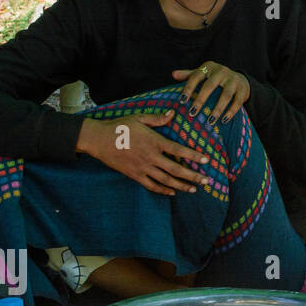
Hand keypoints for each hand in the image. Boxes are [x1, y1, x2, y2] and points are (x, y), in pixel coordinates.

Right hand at [81, 113, 210, 196]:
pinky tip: (172, 192)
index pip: (178, 150)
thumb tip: (172, 114)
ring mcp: (142, 168)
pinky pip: (151, 185)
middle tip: (207, 180)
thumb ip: (157, 118)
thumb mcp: (139, 118)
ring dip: (181, 185)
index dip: (194, 155)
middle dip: (193, 175)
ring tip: (194, 189)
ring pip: (166, 180)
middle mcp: (151, 156)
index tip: (206, 160)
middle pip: (176, 169)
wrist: (98, 139)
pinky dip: (163, 190)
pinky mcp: (134, 175)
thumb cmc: (119, 126)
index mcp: (154, 141)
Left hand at [171, 61, 250, 122]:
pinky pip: (237, 102)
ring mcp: (233, 80)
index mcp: (209, 67)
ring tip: (210, 121)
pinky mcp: (242, 89)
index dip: (188, 88)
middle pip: (210, 86)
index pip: (196, 76)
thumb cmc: (214, 78)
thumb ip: (188, 75)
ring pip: (226, 95)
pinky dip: (231, 112)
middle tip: (192, 113)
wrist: (239, 79)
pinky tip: (224, 121)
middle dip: (201, 100)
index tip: (181, 101)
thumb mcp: (203, 74)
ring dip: (217, 109)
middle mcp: (222, 71)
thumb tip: (173, 74)